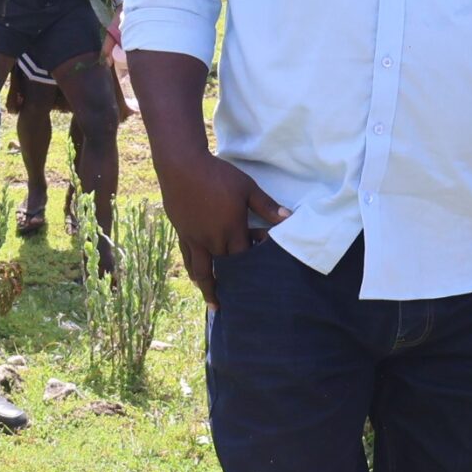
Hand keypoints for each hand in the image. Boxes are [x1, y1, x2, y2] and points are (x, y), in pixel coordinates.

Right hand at [157, 149, 287, 305]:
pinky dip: (193, 271)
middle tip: (239, 305)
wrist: (182, 166)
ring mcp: (195, 239)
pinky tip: (195, 277)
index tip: (260, 284)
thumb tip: (289, 219)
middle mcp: (213, 240)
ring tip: (214, 304)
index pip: (245, 259)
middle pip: (224, 270)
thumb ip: (267, 206)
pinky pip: (188, 258)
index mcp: (231, 230)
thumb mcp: (247, 188)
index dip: (253, 271)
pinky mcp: (182, 233)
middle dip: (232, 287)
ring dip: (208, 289)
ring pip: (201, 271)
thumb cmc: (218, 175)